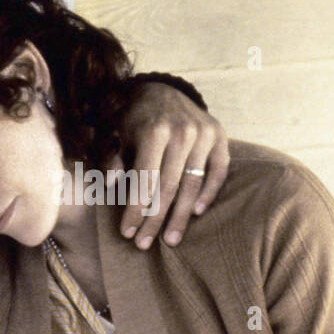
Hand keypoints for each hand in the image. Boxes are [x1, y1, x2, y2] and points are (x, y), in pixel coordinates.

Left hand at [109, 80, 228, 248]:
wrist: (163, 89)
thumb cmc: (133, 118)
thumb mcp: (115, 131)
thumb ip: (113, 156)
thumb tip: (115, 183)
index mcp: (154, 130)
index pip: (145, 180)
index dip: (135, 209)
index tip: (127, 232)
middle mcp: (183, 132)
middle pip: (168, 188)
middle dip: (154, 219)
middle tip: (144, 244)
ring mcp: (205, 135)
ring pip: (192, 185)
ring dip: (180, 216)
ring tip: (170, 239)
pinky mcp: (220, 138)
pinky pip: (218, 172)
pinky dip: (208, 193)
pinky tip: (196, 213)